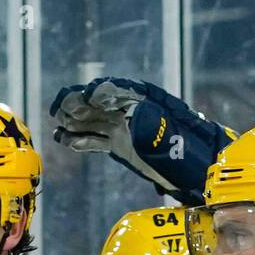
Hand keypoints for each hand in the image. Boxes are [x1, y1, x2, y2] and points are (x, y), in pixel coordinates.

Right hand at [48, 77, 234, 204]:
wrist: (194, 165)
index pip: (117, 89)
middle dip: (80, 104)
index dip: (102, 91)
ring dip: (74, 122)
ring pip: (92, 120)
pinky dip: (81, 139)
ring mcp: (121, 127)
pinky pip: (95, 138)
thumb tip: (130, 120)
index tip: (91, 97)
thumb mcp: (170, 132)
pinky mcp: (118, 143)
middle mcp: (129, 110)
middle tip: (65, 112)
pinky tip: (66, 139)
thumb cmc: (186, 145)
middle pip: (98, 102)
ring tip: (60, 127)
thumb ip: (150, 125)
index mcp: (143, 99)